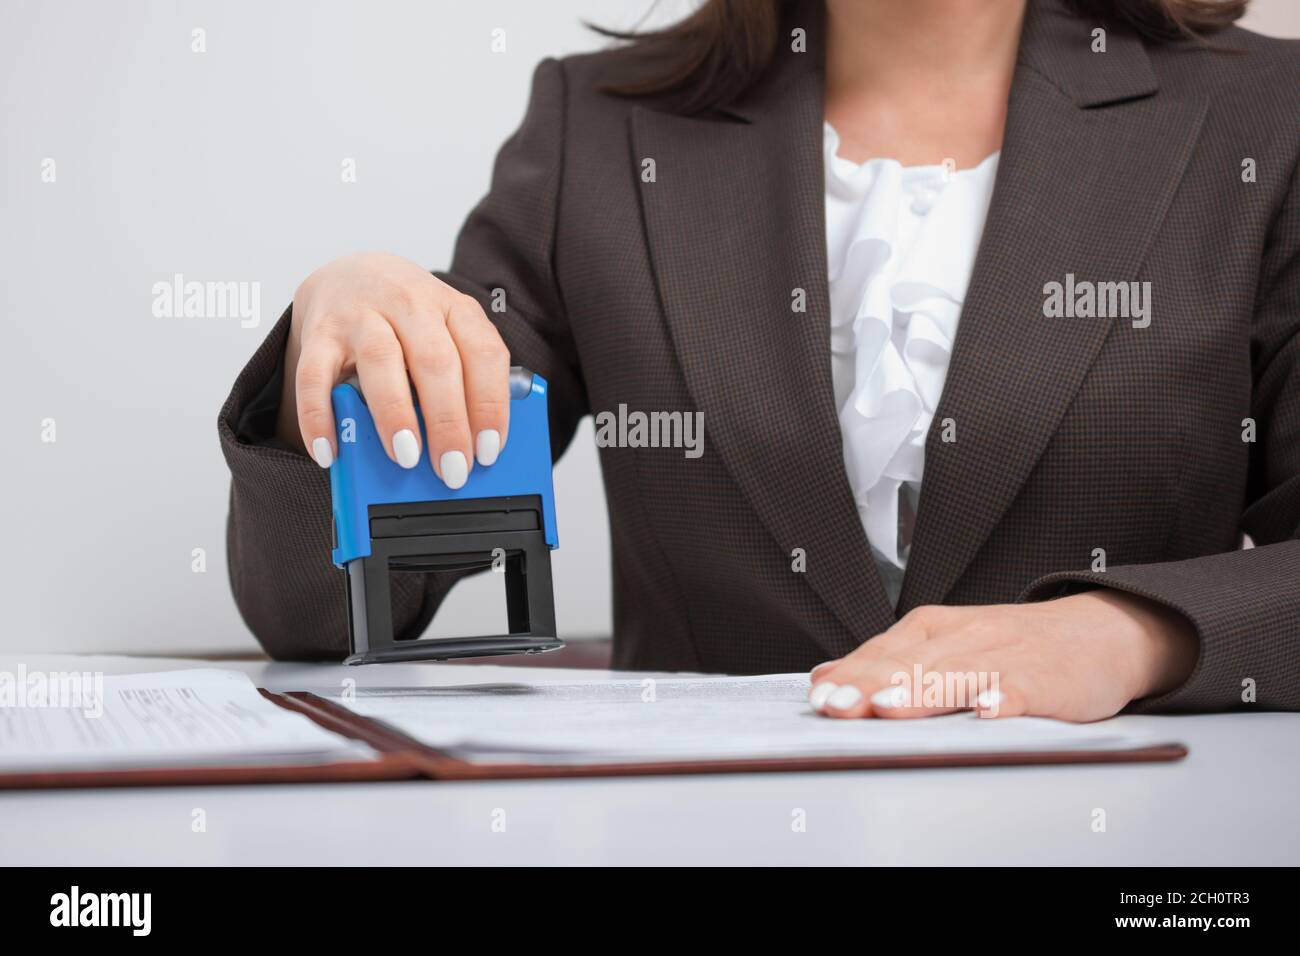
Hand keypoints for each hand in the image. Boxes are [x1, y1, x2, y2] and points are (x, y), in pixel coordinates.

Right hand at [275, 251, 510, 487]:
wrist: (350, 278)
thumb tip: (470, 446)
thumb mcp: (448, 336)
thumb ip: (463, 379)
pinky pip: (314, 375)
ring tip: (406, 458)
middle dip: (447, 421)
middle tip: (452, 468)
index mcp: (454, 308)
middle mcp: (410, 304)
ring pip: (380, 361)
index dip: (489, 404)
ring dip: (395, 414)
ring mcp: (361, 315)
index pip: (483, 353)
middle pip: (435, 361)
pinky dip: (318, 416)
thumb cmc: (410, 323)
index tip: (489, 450)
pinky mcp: (319, 332)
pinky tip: (330, 452)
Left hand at [808, 591, 1198, 721]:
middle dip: (870, 685)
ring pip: (958, 674)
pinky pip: (1025, 688)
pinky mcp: (1050, 678)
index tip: (818, 697)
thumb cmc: (1014, 645)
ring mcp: (1008, 656)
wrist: (1102, 631)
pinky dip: (1006, 698)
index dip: (850, 676)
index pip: (882, 652)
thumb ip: (888, 661)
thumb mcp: (944, 644)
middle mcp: (966, 636)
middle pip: (911, 664)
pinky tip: (987, 711)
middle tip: (838, 707)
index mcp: (934, 629)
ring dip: (922, 691)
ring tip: (889, 708)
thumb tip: (826, 677)